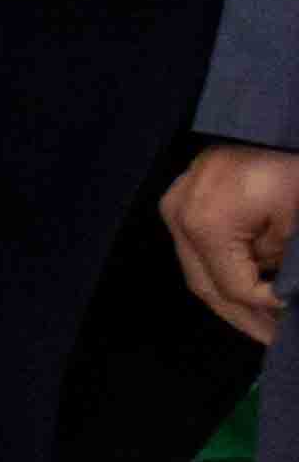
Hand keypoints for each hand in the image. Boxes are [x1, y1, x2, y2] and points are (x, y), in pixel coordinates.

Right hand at [175, 143, 298, 346]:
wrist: (276, 121)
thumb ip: (276, 266)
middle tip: (274, 340)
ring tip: (265, 319)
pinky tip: (252, 285)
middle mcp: (178, 215)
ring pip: (199, 271)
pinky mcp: (182, 200)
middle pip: (206, 285)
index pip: (232, 285)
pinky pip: (199, 249)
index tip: (291, 314)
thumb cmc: (289, 166)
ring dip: (233, 298)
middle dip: (243, 317)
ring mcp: (175, 205)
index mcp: (204, 222)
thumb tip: (272, 297)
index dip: (266, 306)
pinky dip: (225, 270)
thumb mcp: (293, 221)